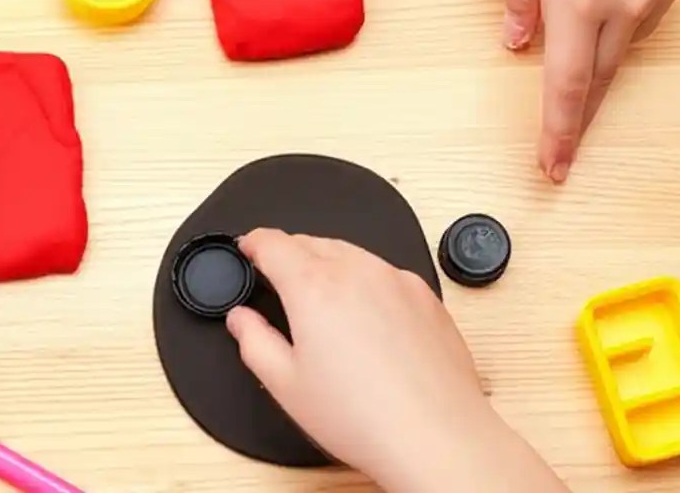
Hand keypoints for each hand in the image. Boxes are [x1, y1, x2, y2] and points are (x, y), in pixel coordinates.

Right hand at [227, 229, 566, 491]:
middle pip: (312, 242)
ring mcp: (397, 281)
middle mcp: (358, 272)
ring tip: (320, 303)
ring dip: (328, 264)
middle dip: (289, 253)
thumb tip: (243, 320)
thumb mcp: (286, 385)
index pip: (274, 243)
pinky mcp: (426, 297)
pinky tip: (364, 321)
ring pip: (351, 254)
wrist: (436, 437)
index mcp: (315, 287)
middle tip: (277, 278)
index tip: (248, 249)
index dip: (253, 243)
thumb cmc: (365, 417)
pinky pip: (385, 274)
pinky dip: (365, 282)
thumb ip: (255, 342)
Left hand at [496, 0, 679, 182]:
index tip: (553, 168)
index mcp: (574, 0)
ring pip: (624, 44)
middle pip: (599, 78)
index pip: (566, 86)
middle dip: (579, 113)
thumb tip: (519, 43)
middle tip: (563, 143)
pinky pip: (648, 10)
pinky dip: (624, 9)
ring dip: (599, 48)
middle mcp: (623, 6)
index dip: (558, 132)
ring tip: (579, 13)